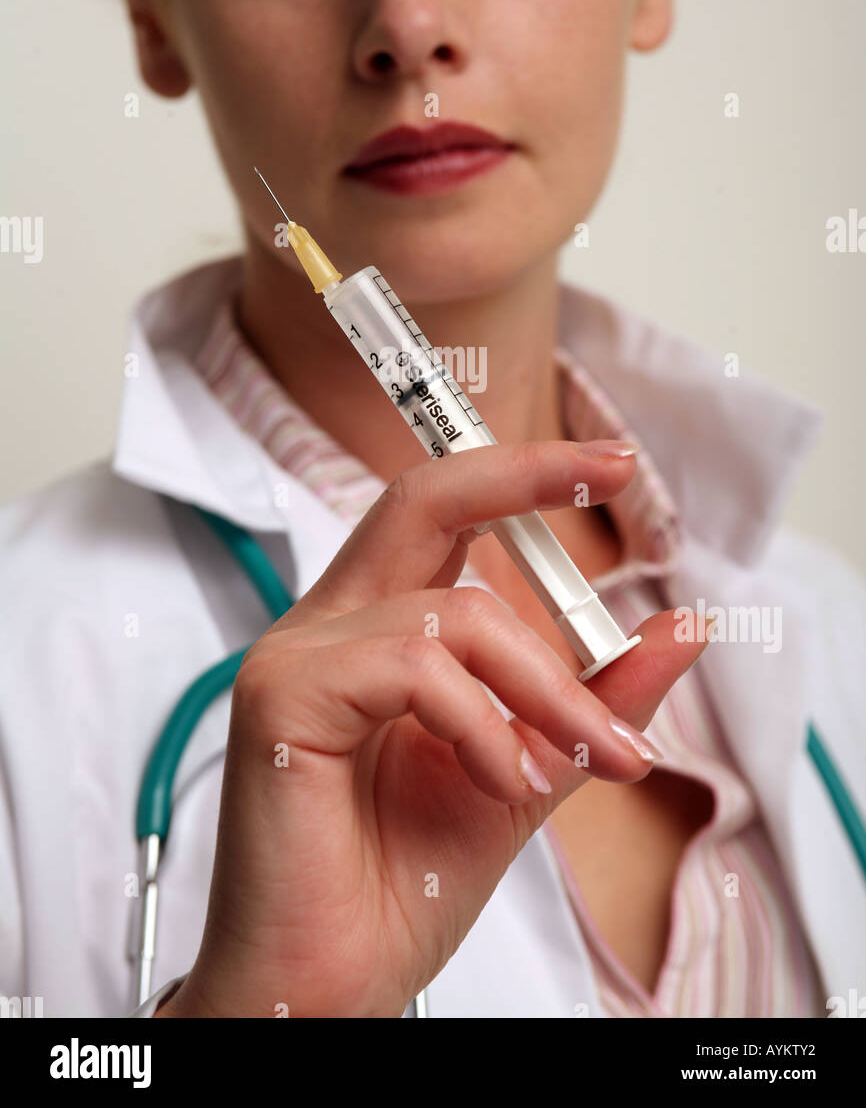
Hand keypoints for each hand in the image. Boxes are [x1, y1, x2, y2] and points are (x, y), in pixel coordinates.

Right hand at [156, 440, 705, 1017]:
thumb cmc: (404, 883)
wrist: (328, 982)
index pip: (443, 519)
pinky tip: (501, 780)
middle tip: (613, 471)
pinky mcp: (279, 695)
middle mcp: (330, 627)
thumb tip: (680, 629)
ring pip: (448, 613)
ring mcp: (296, 655)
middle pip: (421, 501)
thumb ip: (593, 700)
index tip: (607, 462)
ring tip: (579, 760)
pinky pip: (411, 669)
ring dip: (541, 686)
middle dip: (520, 473)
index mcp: (376, 634)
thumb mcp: (530, 770)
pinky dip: (480, 724)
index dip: (518, 476)